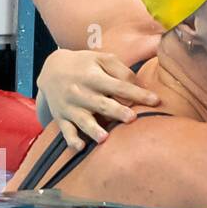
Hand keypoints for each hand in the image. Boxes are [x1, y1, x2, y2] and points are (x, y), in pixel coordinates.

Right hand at [37, 49, 160, 150]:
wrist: (50, 69)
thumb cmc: (84, 65)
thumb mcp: (101, 59)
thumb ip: (121, 70)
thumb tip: (139, 86)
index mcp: (93, 76)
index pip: (119, 86)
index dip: (137, 94)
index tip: (156, 101)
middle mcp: (81, 92)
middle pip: (101, 104)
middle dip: (116, 111)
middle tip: (131, 118)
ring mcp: (70, 106)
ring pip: (83, 120)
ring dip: (93, 129)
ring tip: (104, 138)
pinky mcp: (61, 118)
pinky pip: (66, 131)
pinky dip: (71, 140)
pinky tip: (80, 147)